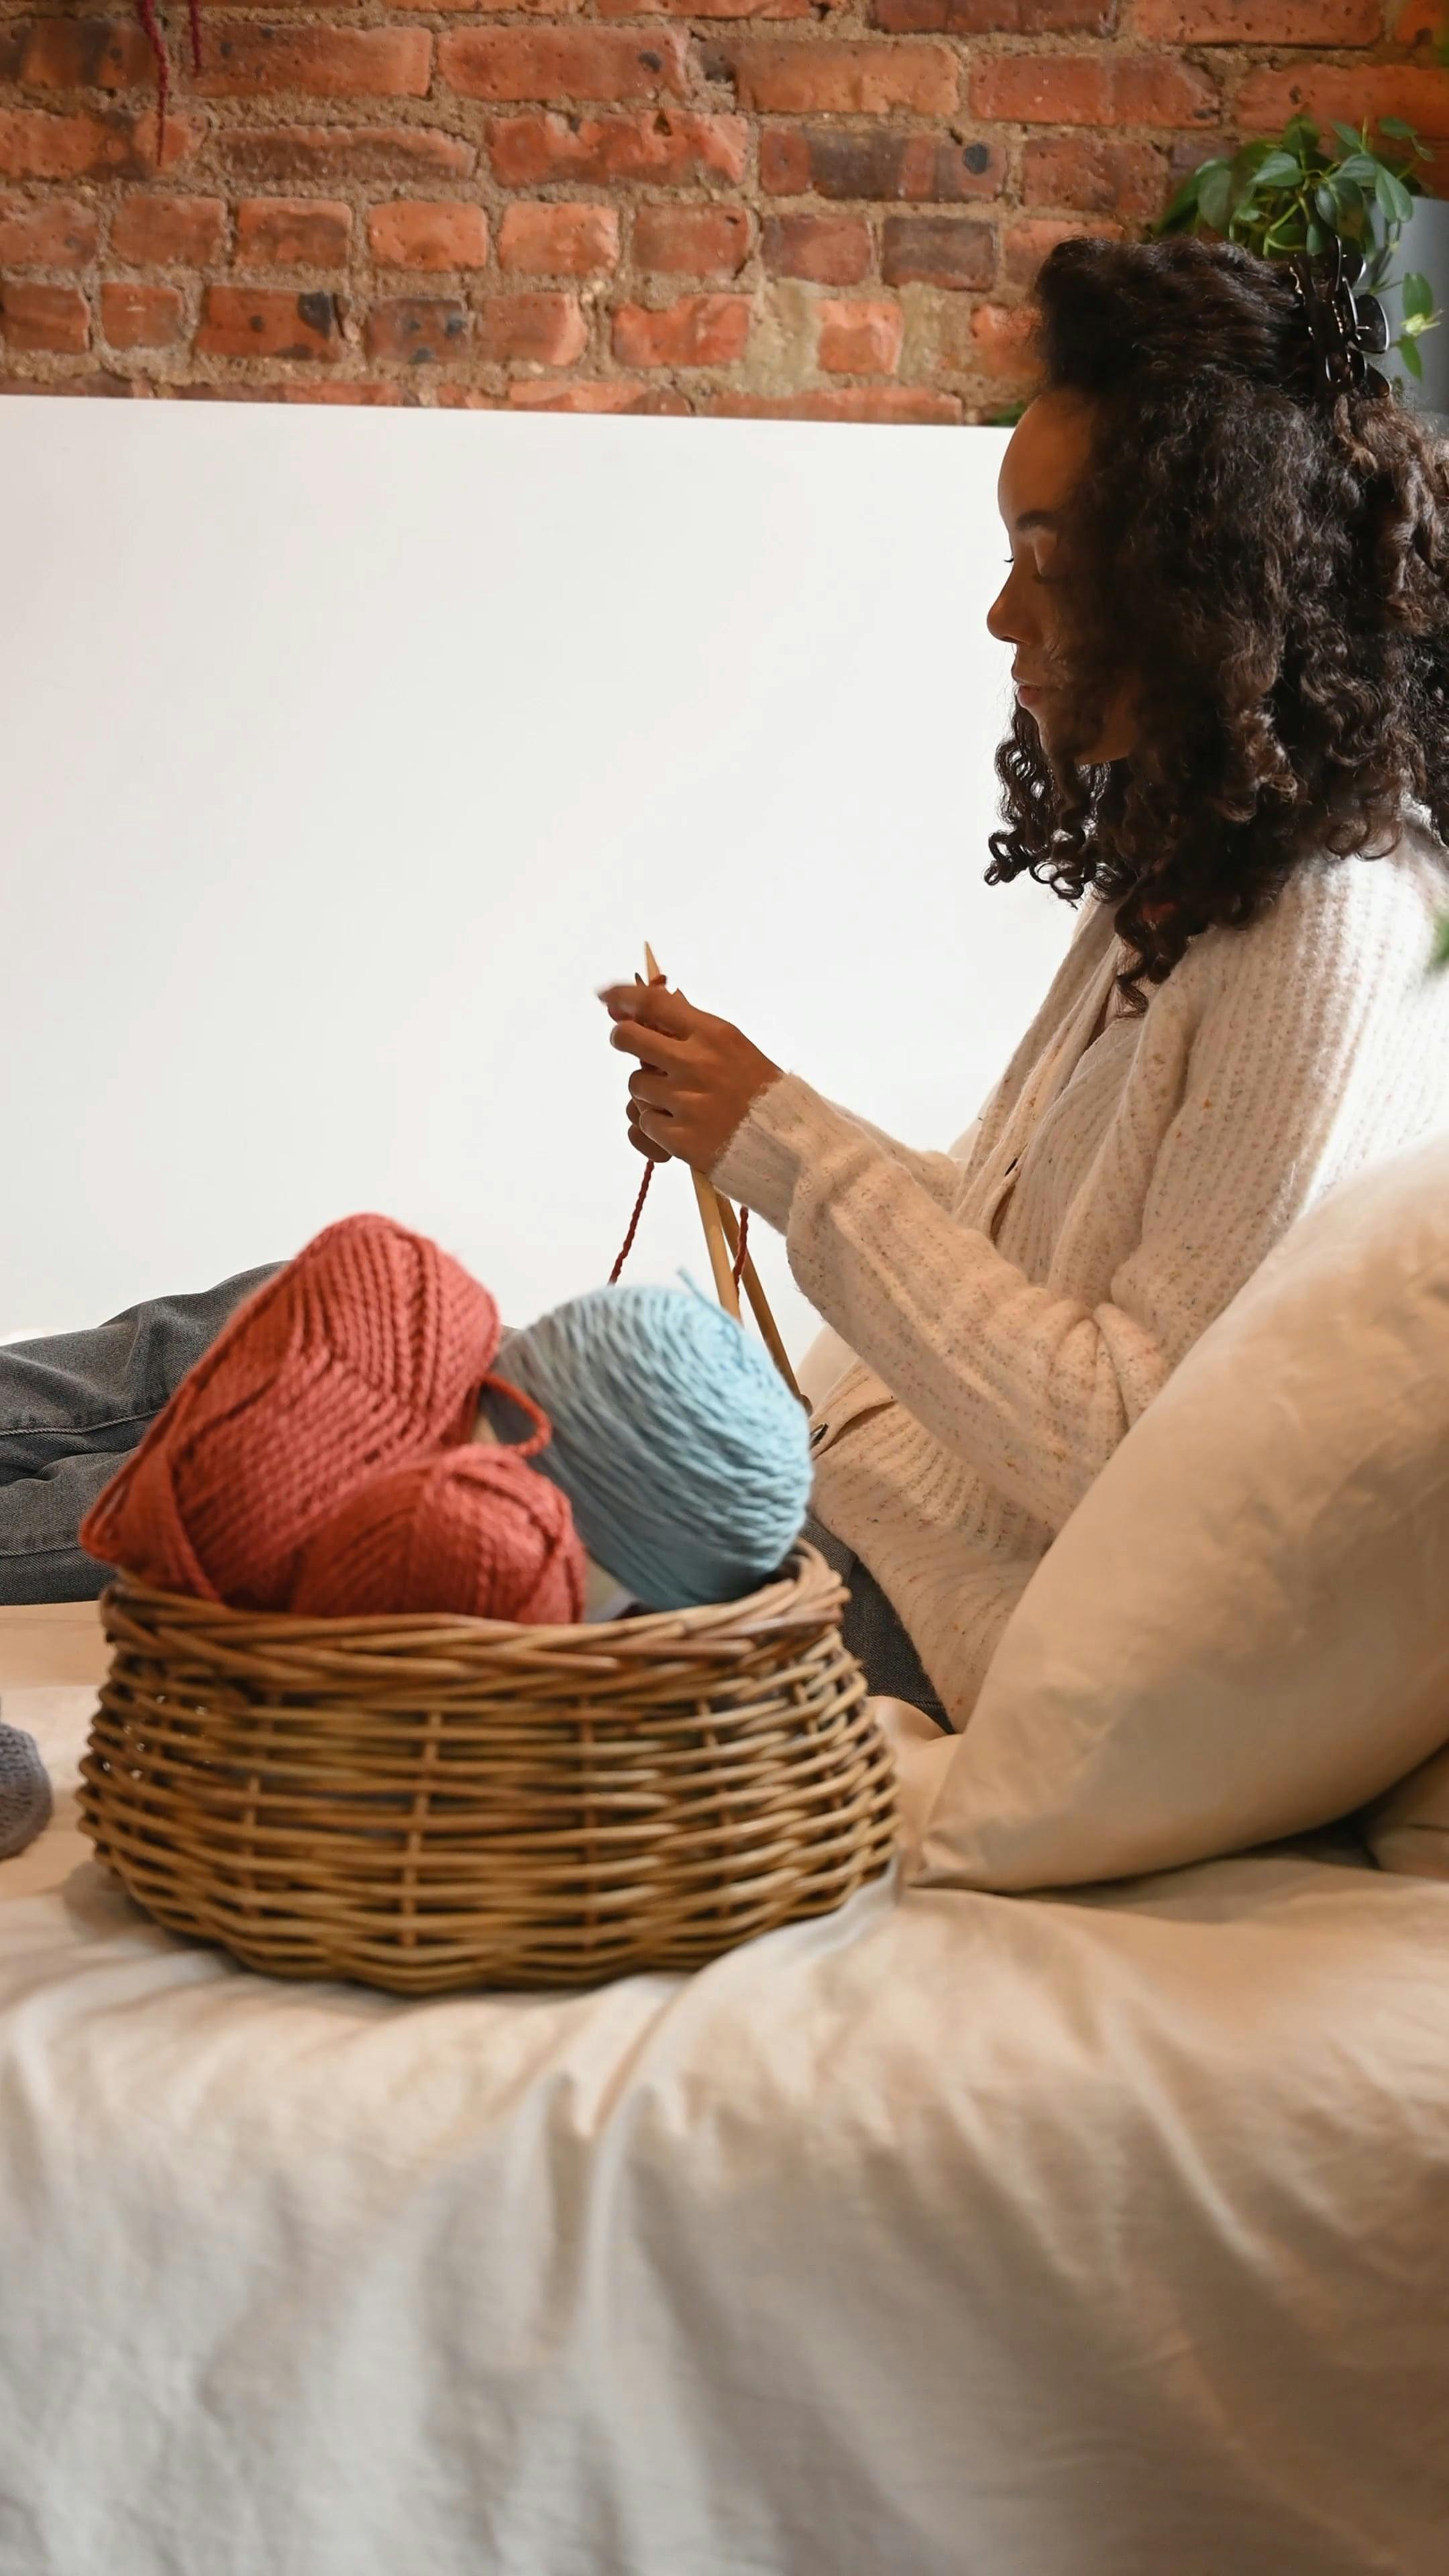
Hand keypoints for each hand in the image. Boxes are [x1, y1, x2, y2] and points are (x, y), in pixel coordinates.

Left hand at [599, 977, 781, 1174]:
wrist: (788, 1145)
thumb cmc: (760, 1093)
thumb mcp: (734, 1049)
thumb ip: (691, 1033)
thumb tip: (640, 1013)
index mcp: (714, 1035)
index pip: (654, 1004)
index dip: (623, 997)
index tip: (606, 997)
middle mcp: (697, 1063)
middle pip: (628, 1038)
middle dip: (622, 1038)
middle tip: (626, 1042)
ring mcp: (687, 1101)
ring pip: (635, 1085)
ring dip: (647, 1092)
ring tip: (676, 1102)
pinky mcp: (680, 1138)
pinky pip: (643, 1124)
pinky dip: (654, 1128)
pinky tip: (676, 1130)